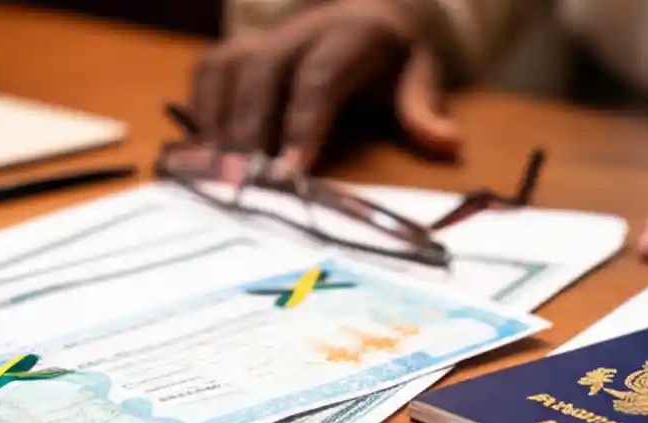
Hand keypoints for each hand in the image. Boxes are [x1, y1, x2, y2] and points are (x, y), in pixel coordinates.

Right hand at [190, 0, 461, 170]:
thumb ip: (423, 107)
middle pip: (262, 73)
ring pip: (227, 68)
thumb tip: (447, 143)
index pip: (319, 77)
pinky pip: (209, 72)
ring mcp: (265, 38)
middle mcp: (299, 30)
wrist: (366, 12)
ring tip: (218, 173)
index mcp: (350, 34)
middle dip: (250, 128)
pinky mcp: (240, 49)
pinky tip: (203, 154)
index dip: (302, 123)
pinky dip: (200, 109)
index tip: (292, 171)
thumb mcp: (420, 73)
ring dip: (218, 122)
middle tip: (247, 180)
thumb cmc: (392, 57)